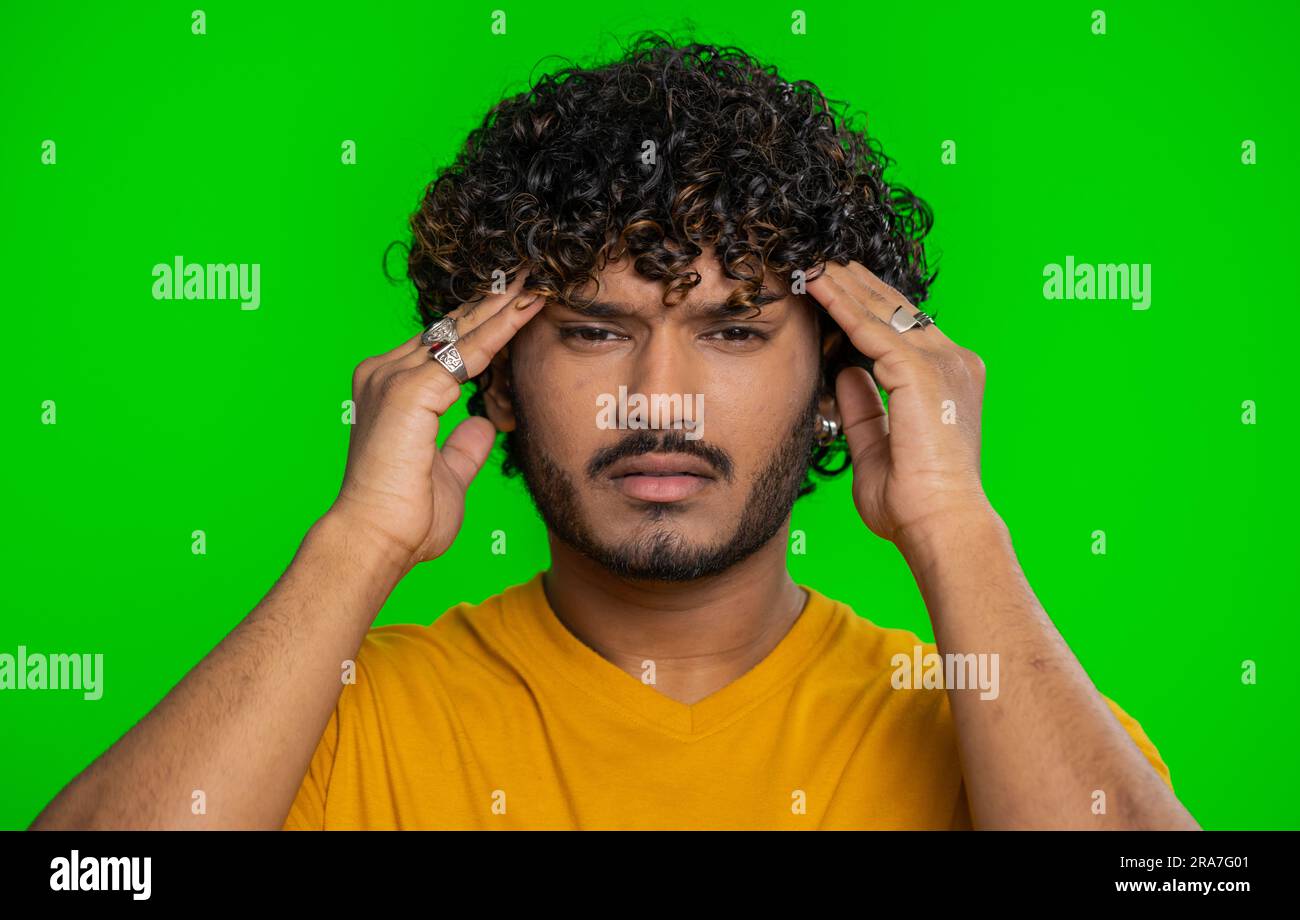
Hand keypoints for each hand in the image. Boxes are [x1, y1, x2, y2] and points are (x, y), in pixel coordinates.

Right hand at [328, 270, 543, 571]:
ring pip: (461, 332)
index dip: (481, 327)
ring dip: (502, 307)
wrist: (375, 540)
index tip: (516, 308)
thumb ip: (463, 446)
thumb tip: (484, 424)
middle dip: (493, 303)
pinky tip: (527, 311)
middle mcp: (385, 373)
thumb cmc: (405, 518)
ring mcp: (393, 377)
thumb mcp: (446, 475)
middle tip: (530, 277)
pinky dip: (501, 330)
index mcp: (389, 390)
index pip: (442, 346)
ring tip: (537, 283)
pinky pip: (467, 353)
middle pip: (450, 328)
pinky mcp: (408, 389)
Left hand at [806, 260, 992, 546]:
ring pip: (880, 310)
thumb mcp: (877, 444)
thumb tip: (845, 372)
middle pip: (894, 309)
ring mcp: (941, 360)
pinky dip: (838, 304)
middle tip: (816, 260)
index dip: (865, 307)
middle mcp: (952, 361)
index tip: (832, 290)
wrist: (939, 523)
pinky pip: (869, 327)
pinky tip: (813, 286)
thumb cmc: (913, 502)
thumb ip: (863, 405)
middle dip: (853, 284)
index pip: (902, 330)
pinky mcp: (920, 369)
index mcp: (949, 378)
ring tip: (807, 262)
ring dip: (841, 285)